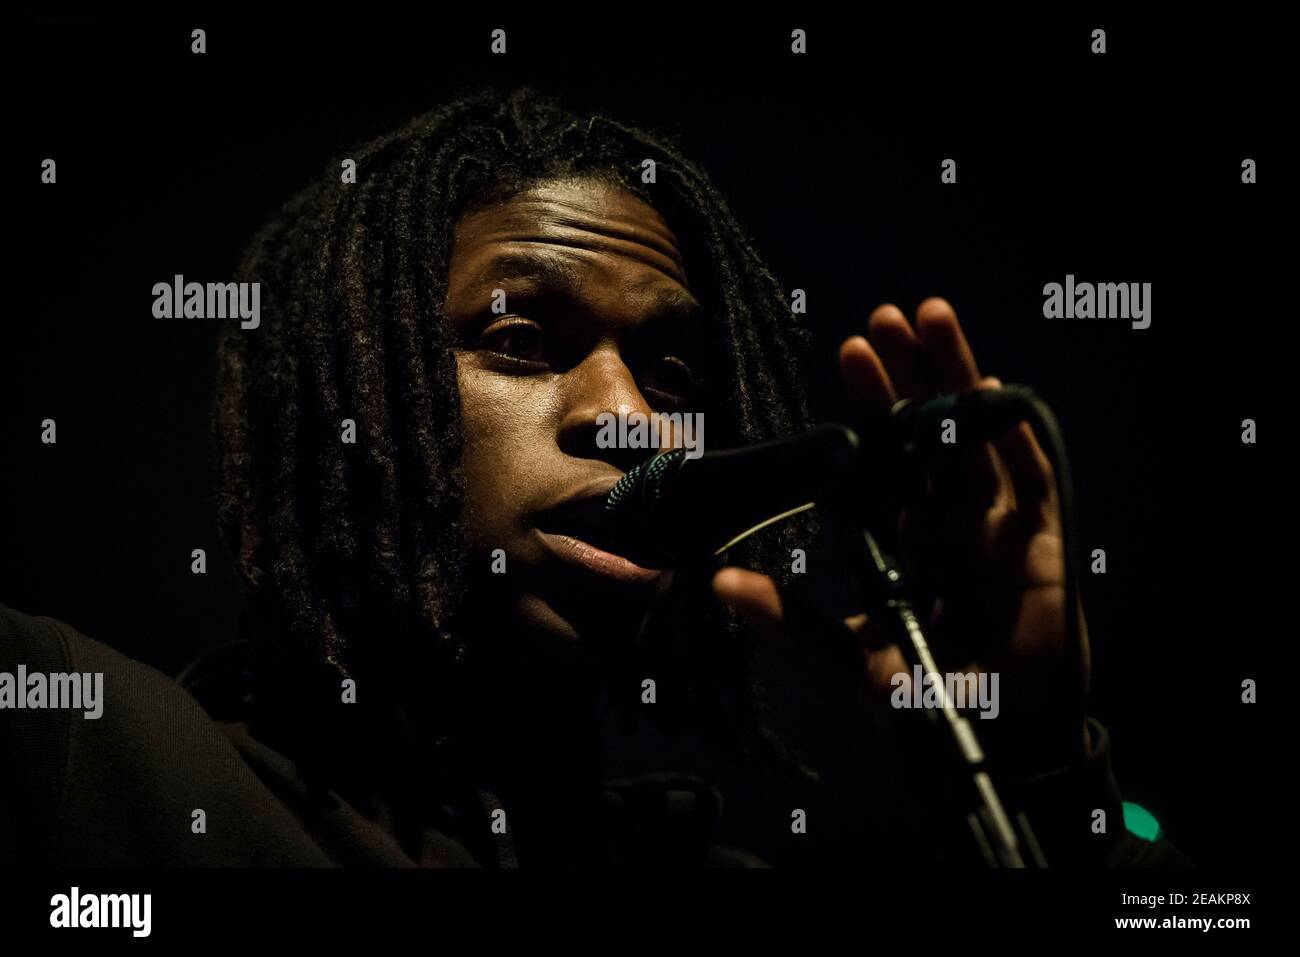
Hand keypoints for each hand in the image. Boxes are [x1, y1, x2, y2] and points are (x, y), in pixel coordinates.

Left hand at [713, 298, 1090, 770]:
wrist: (1001, 740)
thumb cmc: (925, 702)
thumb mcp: (847, 662)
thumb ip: (790, 622)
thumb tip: (719, 583)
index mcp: (897, 540)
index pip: (877, 462)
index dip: (863, 411)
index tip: (847, 354)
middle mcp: (942, 522)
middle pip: (924, 436)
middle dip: (906, 377)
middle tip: (884, 319)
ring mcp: (992, 526)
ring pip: (971, 439)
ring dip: (955, 379)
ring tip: (934, 318)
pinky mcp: (1042, 541)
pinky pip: (1029, 478)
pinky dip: (1013, 436)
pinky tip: (993, 389)